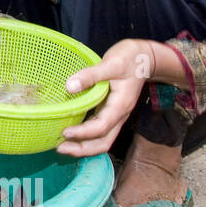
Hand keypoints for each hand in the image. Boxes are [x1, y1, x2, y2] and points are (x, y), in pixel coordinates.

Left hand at [57, 38, 152, 156]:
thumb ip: (91, 75)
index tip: (65, 132)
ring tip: (61, 146)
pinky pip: (99, 131)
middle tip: (59, 148)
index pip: (101, 127)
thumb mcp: (111, 63)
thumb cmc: (130, 59)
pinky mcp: (111, 111)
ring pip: (102, 139)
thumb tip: (70, 86)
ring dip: (83, 146)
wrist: (146, 57)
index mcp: (120, 105)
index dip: (83, 133)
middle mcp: (119, 115)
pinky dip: (85, 137)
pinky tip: (70, 133)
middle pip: (103, 142)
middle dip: (82, 149)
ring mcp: (115, 115)